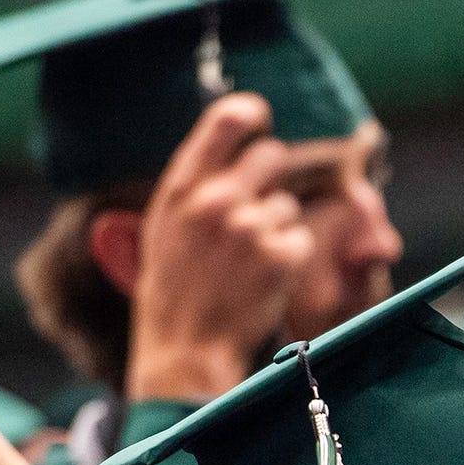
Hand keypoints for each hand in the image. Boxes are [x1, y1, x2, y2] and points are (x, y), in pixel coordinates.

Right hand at [124, 92, 315, 403]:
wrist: (185, 351)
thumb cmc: (173, 290)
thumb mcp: (164, 228)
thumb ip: (194, 183)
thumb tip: (230, 138)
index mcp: (181, 189)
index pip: (225, 120)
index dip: (250, 113)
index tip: (260, 117)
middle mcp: (216, 200)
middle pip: (271, 155)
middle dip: (268, 181)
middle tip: (252, 215)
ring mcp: (250, 228)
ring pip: (286, 205)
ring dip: (275, 229)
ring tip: (245, 263)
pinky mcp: (280, 256)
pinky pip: (300, 239)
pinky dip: (289, 259)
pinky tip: (262, 279)